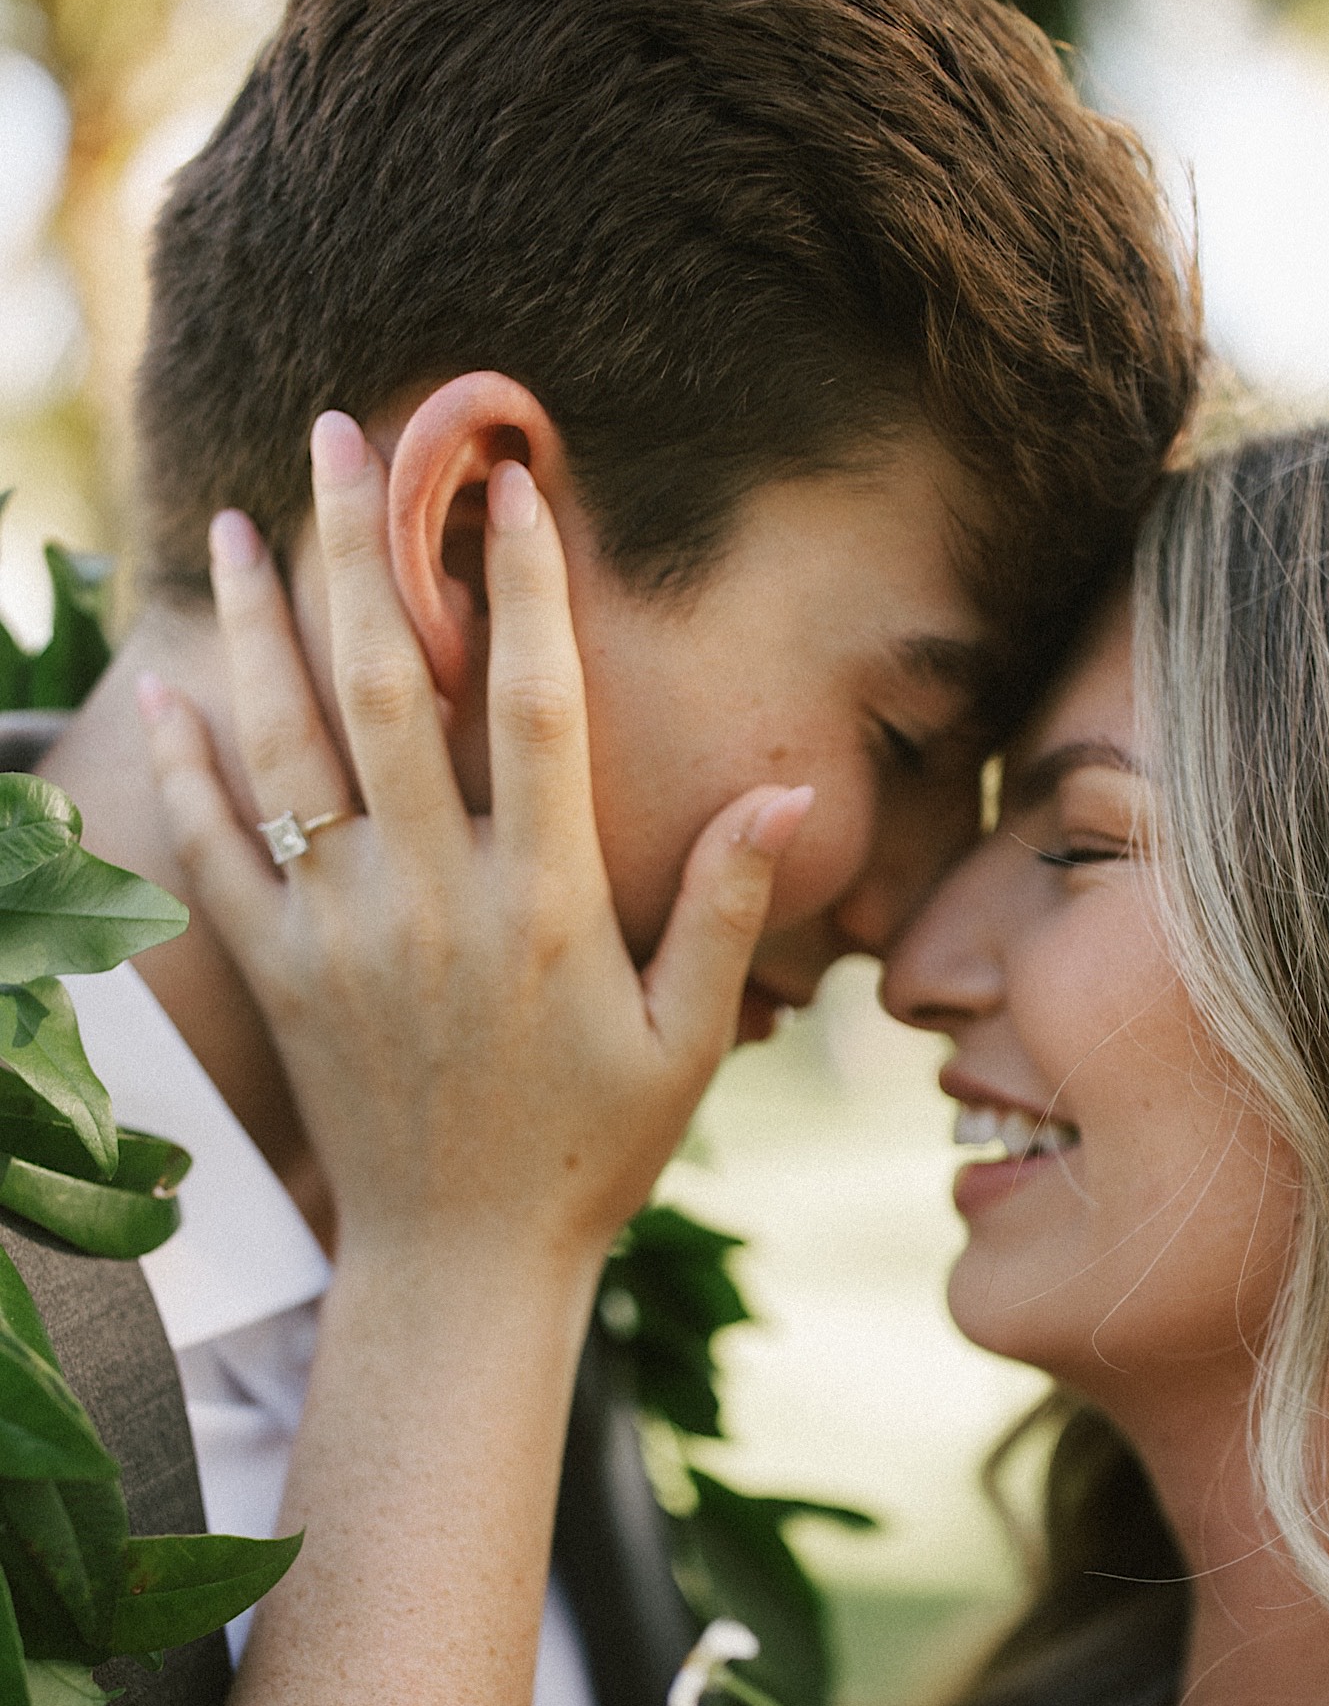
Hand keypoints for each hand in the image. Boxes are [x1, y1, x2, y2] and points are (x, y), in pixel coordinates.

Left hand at [138, 413, 810, 1276]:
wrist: (463, 1267)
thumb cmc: (592, 1150)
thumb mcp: (686, 1040)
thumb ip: (730, 908)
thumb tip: (789, 793)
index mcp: (546, 904)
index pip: (533, 706)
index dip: (521, 583)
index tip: (507, 480)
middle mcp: (431, 900)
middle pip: (384, 687)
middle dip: (360, 547)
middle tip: (336, 437)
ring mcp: (339, 934)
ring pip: (284, 746)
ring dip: (254, 623)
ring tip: (230, 518)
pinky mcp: (278, 977)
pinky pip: (213, 854)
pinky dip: (182, 769)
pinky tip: (162, 687)